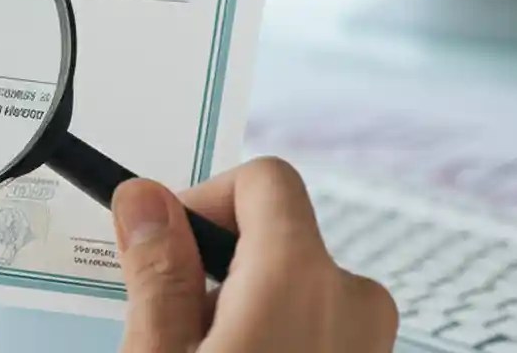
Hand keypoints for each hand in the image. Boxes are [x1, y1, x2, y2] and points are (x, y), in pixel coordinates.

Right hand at [111, 157, 397, 352]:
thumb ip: (157, 273)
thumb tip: (143, 199)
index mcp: (301, 280)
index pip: (264, 179)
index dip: (204, 201)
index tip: (167, 250)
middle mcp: (353, 299)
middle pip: (275, 232)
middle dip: (219, 265)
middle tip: (177, 330)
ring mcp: (372, 338)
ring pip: (294, 283)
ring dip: (246, 306)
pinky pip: (318, 322)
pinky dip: (277, 335)